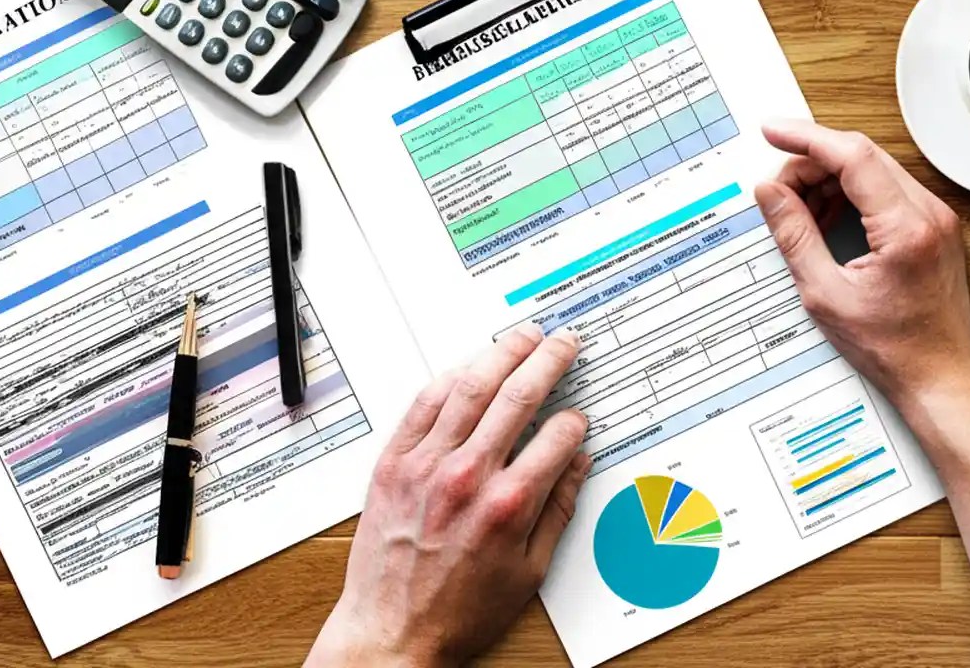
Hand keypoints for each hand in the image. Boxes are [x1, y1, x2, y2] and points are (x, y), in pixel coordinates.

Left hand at [307, 325, 590, 667]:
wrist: (392, 632)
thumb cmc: (457, 611)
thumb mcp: (529, 572)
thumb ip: (559, 511)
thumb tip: (577, 466)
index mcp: (509, 504)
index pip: (557, 436)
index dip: (574, 422)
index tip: (578, 418)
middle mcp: (468, 475)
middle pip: (518, 395)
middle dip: (548, 360)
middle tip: (563, 342)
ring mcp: (427, 464)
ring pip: (470, 387)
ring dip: (501, 354)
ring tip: (521, 337)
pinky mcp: (393, 463)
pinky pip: (423, 404)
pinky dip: (449, 378)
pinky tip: (467, 367)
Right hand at [754, 120, 969, 410]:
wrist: (938, 376)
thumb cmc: (893, 348)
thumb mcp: (825, 294)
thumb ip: (794, 236)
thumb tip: (772, 194)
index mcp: (905, 228)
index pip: (852, 157)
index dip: (807, 138)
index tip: (774, 132)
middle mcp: (928, 214)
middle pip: (861, 156)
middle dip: (812, 162)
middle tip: (777, 190)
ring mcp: (935, 218)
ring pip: (872, 169)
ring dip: (830, 179)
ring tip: (799, 212)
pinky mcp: (932, 226)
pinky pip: (885, 190)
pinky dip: (850, 195)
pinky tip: (826, 220)